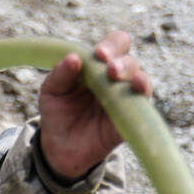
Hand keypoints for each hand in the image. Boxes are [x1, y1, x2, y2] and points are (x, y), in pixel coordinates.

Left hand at [38, 29, 152, 182]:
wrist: (59, 147)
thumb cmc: (58, 113)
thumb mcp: (51, 91)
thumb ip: (60, 74)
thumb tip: (73, 58)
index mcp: (99, 66)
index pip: (115, 45)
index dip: (111, 45)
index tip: (99, 55)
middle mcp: (117, 80)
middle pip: (130, 62)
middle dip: (122, 63)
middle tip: (109, 70)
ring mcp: (125, 100)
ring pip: (140, 81)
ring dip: (134, 76)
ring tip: (118, 78)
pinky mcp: (128, 122)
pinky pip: (142, 110)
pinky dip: (141, 98)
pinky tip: (138, 91)